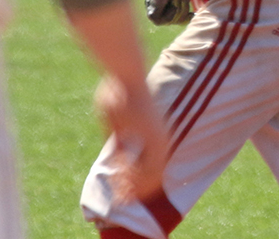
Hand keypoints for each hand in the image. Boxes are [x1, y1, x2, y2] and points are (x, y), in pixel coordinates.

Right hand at [94, 75, 167, 202]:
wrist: (126, 78)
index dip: (136, 182)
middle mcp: (162, 138)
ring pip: (152, 175)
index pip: (151, 167)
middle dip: (137, 189)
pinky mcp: (157, 139)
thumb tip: (118, 155)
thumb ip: (120, 141)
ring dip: (136, 188)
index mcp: (155, 135)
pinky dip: (136, 181)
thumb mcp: (116, 125)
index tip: (124, 192)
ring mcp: (161, 139)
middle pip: (154, 174)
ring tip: (122, 199)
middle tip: (123, 201)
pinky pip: (150, 168)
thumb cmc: (118, 94)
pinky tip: (122, 186)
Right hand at [143, 0, 193, 25]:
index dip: (167, 17)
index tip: (174, 8)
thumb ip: (156, 3)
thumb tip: (152, 17)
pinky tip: (192, 14)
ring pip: (178, 20)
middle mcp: (161, 9)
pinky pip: (185, 19)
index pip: (157, 20)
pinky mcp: (181, 7)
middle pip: (170, 21)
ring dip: (184, 8)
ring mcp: (171, 8)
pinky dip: (189, 17)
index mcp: (152, 4)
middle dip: (178, 10)